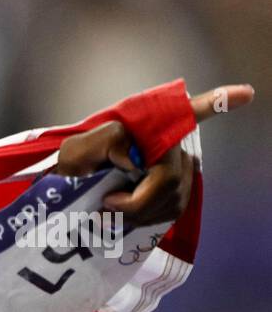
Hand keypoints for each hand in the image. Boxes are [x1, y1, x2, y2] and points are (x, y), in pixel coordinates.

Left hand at [52, 83, 254, 226]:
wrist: (65, 182)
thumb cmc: (70, 163)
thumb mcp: (77, 149)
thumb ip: (104, 144)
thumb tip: (133, 157)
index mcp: (150, 130)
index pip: (189, 112)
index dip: (218, 101)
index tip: (246, 93)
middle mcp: (170, 146)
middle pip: (171, 182)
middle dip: (138, 203)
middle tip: (107, 205)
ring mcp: (175, 169)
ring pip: (173, 200)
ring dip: (140, 214)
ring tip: (111, 211)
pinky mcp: (174, 189)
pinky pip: (172, 209)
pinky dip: (149, 219)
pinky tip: (129, 217)